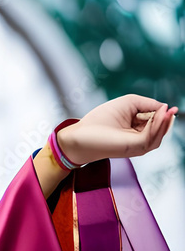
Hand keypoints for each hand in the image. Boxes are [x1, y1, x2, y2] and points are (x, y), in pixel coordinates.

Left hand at [56, 94, 177, 165]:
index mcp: (138, 130)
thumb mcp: (129, 103)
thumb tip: (166, 108)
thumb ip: (149, 104)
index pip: (157, 121)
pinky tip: (160, 116)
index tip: (169, 108)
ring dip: (164, 122)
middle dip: (166, 118)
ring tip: (165, 112)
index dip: (164, 113)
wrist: (80, 136)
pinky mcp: (133, 148)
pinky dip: (158, 126)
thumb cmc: (99, 120)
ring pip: (159, 134)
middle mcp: (139, 140)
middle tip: (170, 110)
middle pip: (161, 128)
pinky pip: (151, 137)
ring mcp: (137, 146)